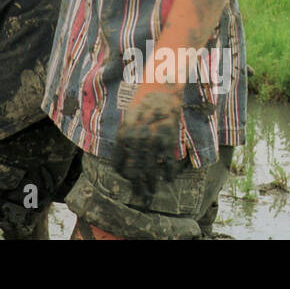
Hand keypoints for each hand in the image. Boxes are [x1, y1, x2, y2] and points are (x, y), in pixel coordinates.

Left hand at [113, 87, 181, 207]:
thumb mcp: (127, 120)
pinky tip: (168, 180)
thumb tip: (124, 160)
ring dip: (152, 185)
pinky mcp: (168, 139)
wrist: (161, 90)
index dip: (124, 175)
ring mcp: (153, 141)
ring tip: (152, 194)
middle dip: (138, 187)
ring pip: (151, 171)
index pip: (120, 164)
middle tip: (141, 198)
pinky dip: (169, 174)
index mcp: (124, 136)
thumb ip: (126, 139)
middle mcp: (137, 141)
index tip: (129, 180)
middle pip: (136, 171)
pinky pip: (168, 163)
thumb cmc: (142, 105)